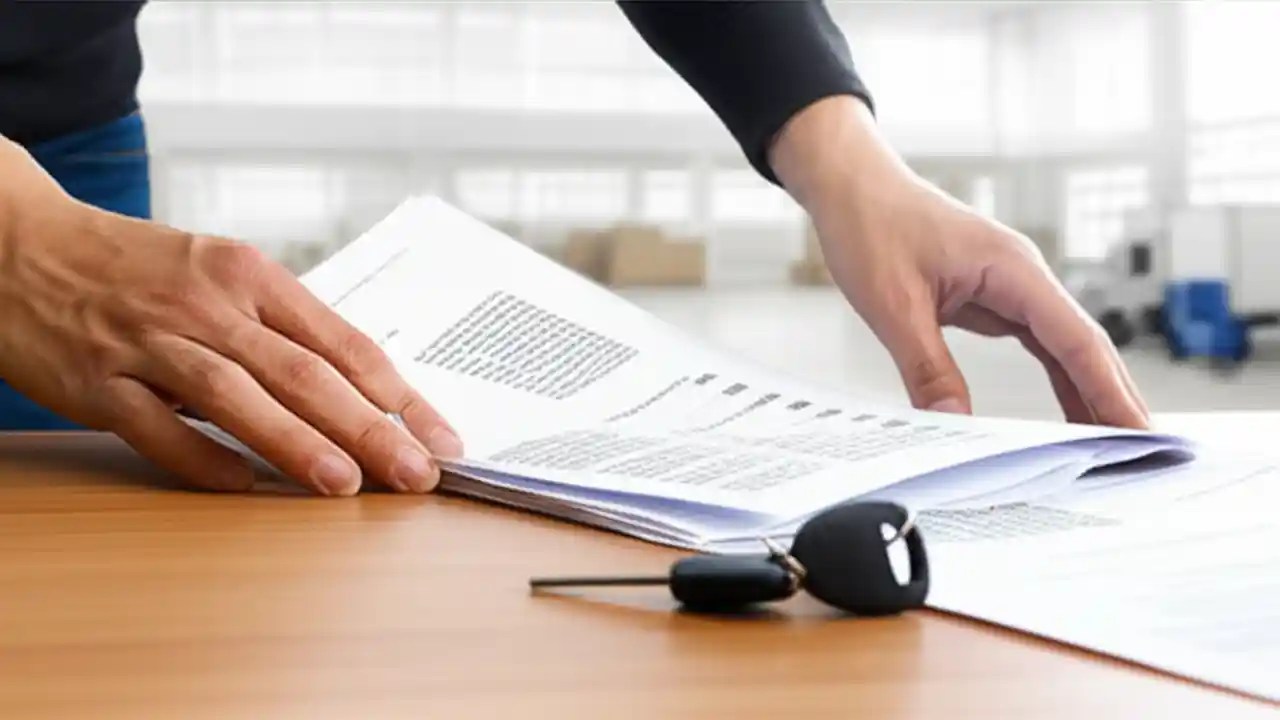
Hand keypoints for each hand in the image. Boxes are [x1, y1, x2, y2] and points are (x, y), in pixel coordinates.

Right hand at [0, 139, 462, 493]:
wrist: (17, 244)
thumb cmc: (137, 269)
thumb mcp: (219, 275)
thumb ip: (282, 328)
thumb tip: (361, 391)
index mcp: (250, 276)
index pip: (343, 341)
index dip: (399, 395)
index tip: (442, 437)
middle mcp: (208, 305)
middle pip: (305, 373)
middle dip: (370, 428)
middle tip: (418, 473)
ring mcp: (151, 342)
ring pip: (237, 396)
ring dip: (296, 442)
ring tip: (347, 484)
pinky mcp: (97, 380)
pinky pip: (156, 428)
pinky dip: (201, 459)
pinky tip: (244, 487)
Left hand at [770, 97, 1147, 427]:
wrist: (852, 185)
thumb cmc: (872, 226)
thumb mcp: (892, 305)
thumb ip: (926, 366)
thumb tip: (953, 420)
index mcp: (1012, 269)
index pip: (1076, 338)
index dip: (1109, 388)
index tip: (1140, 430)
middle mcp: (1023, 276)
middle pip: (1084, 345)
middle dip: (1116, 398)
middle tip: (1148, 454)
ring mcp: (1011, 286)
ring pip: (1064, 348)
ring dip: (1090, 393)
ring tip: (1118, 447)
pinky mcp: (993, 297)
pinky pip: (1038, 345)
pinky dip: (1058, 379)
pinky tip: (1071, 416)